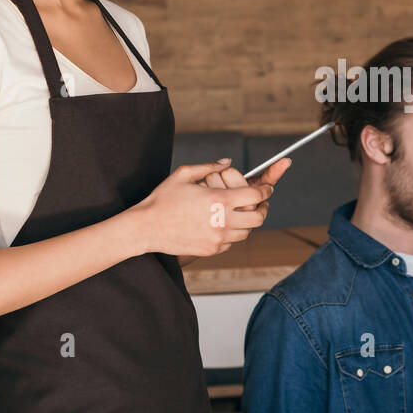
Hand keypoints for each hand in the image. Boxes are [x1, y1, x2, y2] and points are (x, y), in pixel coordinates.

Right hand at [134, 159, 276, 256]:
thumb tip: (227, 162)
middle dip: (263, 208)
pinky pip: (231, 243)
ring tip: (241, 213)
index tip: (267, 188)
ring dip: (247, 222)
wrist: (146, 228)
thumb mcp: (184, 174)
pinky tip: (224, 225)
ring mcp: (217, 238)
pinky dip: (232, 234)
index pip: (256, 195)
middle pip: (258, 217)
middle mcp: (222, 221)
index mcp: (219, 200)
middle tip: (260, 203)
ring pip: (247, 232)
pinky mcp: (211, 250)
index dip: (266, 190)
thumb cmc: (163, 199)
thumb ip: (209, 166)